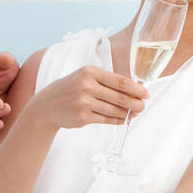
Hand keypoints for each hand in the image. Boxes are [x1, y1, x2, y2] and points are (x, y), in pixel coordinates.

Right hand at [25, 65, 147, 130]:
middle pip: (120, 97)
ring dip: (127, 113)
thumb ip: (108, 82)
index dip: (137, 89)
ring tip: (132, 114)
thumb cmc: (71, 89)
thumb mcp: (86, 77)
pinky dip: (117, 120)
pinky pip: (107, 119)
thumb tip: (135, 91)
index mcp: (91, 72)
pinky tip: (122, 119)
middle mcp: (87, 86)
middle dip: (136, 104)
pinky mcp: (83, 116)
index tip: (146, 94)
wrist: (46, 105)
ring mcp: (84, 102)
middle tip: (142, 107)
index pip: (121, 81)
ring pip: (115, 110)